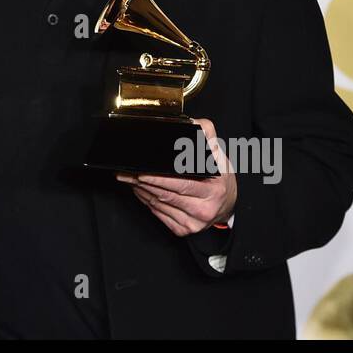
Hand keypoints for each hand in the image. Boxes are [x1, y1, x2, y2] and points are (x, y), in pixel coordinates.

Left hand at [115, 117, 236, 236]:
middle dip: (142, 183)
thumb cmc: (221, 179)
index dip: (159, 179)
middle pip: (166, 196)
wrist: (228, 205)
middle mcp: (203, 210)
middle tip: (125, 173)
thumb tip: (193, 123)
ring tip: (128, 178)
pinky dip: (146, 201)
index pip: (181, 185)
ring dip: (141, 191)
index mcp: (213, 191)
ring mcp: (192, 224)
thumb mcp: (220, 156)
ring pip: (159, 205)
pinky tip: (139, 190)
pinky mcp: (182, 230)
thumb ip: (207, 135)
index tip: (142, 172)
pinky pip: (158, 214)